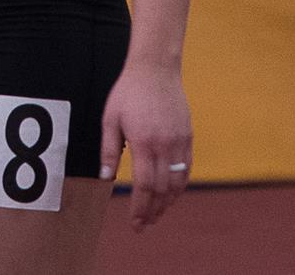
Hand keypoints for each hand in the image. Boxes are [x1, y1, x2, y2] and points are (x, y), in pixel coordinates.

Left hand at [99, 62, 192, 229]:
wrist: (156, 69)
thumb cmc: (129, 92)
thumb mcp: (111, 119)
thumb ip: (109, 150)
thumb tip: (106, 178)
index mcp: (144, 142)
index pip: (144, 185)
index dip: (140, 207)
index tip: (135, 222)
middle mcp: (165, 145)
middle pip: (162, 189)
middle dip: (153, 210)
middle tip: (144, 225)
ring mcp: (179, 142)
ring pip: (178, 182)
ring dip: (167, 202)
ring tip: (157, 214)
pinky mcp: (188, 137)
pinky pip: (187, 169)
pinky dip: (180, 186)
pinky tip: (171, 195)